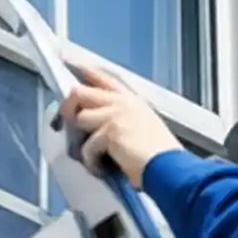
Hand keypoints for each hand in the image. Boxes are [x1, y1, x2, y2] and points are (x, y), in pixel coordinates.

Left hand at [59, 66, 182, 186]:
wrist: (168, 167)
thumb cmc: (161, 155)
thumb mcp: (146, 126)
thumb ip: (125, 118)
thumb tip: (103, 125)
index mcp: (132, 101)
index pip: (106, 80)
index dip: (88, 74)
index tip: (76, 68)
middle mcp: (122, 103)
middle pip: (81, 92)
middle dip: (69, 106)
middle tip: (68, 120)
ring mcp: (115, 115)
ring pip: (80, 118)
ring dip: (83, 139)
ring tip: (93, 154)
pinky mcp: (109, 132)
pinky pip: (87, 147)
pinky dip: (92, 161)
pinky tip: (101, 168)